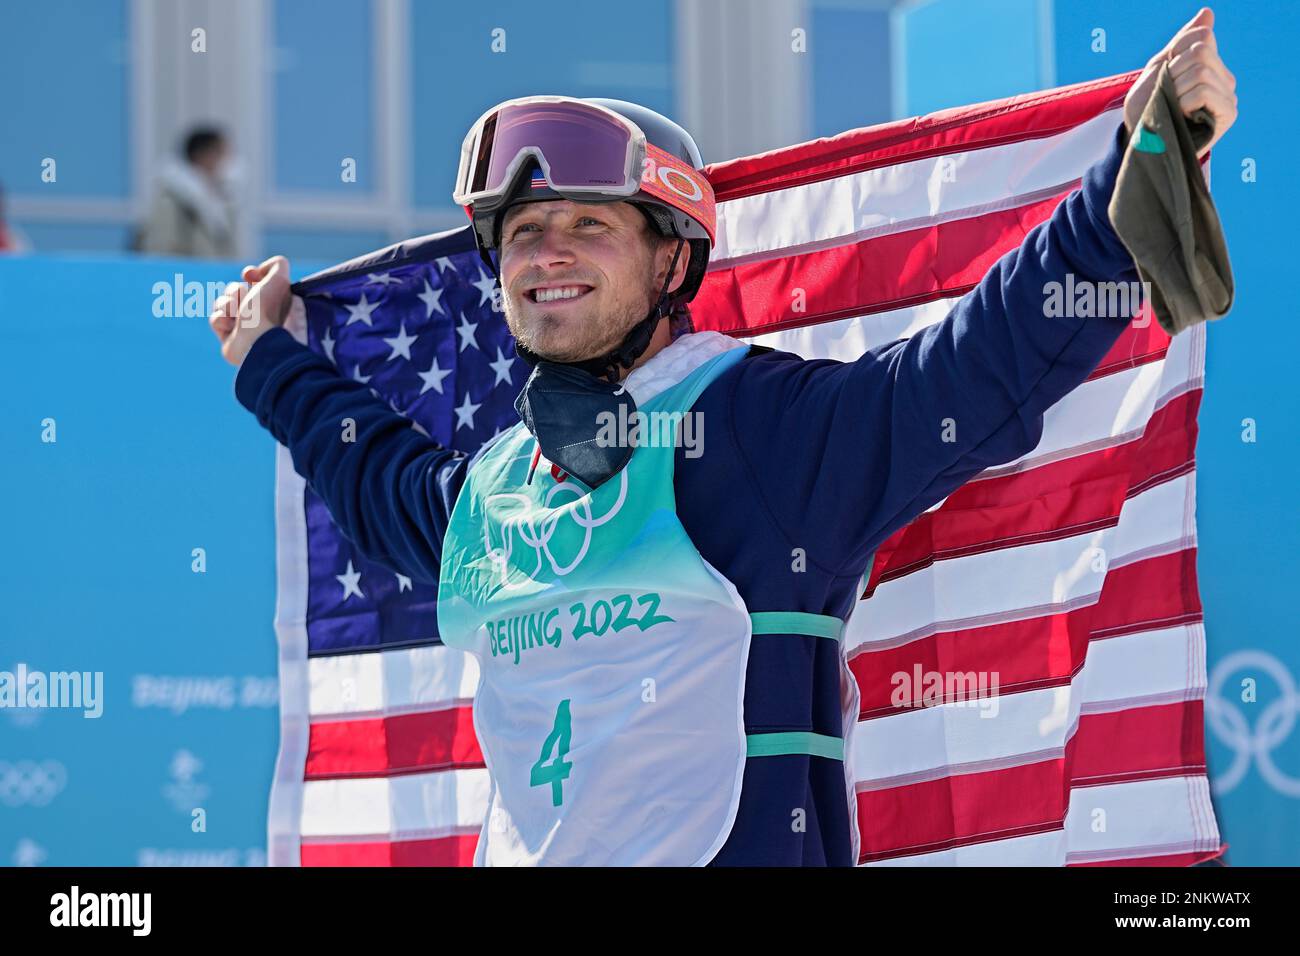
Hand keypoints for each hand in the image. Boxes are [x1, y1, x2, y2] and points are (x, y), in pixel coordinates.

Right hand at [209, 255, 293, 366]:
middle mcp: (258, 312)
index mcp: (272, 299)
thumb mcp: (279, 280)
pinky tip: (231, 327)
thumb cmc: (266, 310)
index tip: (249, 275)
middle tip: (244, 302)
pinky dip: (221, 320)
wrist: (255, 340)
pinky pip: (215, 319)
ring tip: (237, 317)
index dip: (250, 274)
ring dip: (227, 306)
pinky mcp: (228, 337)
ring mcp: (243, 325)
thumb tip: (261, 269)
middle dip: (236, 291)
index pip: (254, 279)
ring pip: (222, 303)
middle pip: (235, 289)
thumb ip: (278, 265)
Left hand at [1123, 7, 1236, 159]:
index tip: (1164, 78)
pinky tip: (1182, 116)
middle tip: (1167, 97)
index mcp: (1211, 65)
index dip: (1173, 56)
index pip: (1200, 37)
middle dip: (1172, 74)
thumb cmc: (1147, 108)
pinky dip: (1184, 101)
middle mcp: (1225, 79)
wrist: (1140, 143)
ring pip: (1201, 71)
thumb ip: (1183, 41)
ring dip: (1175, 90)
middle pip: (1200, 52)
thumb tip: (1208, 12)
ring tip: (1174, 108)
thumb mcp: (1159, 68)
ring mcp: (1228, 95)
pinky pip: (1204, 90)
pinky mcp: (1228, 113)